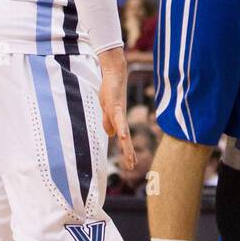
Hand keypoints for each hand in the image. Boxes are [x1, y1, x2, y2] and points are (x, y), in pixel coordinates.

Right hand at [98, 46, 135, 170]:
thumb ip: (108, 121)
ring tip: (130, 158)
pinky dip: (120, 128)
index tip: (132, 164)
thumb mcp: (107, 109)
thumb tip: (112, 135)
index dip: (128, 151)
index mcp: (119, 121)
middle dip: (129, 153)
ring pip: (124, 132)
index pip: (125, 139)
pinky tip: (122, 136)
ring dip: (127, 145)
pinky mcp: (115, 105)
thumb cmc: (110, 90)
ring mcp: (119, 112)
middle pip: (126, 139)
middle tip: (133, 167)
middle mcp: (121, 119)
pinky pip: (118, 119)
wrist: (114, 73)